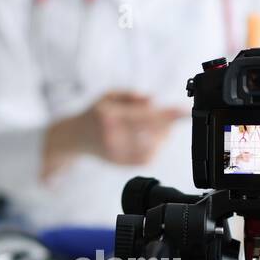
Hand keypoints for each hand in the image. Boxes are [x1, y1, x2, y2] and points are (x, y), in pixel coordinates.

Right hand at [43, 92, 186, 177]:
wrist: (75, 137)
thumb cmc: (95, 113)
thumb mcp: (108, 95)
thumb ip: (131, 95)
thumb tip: (153, 100)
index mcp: (110, 116)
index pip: (144, 115)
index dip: (167, 114)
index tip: (184, 111)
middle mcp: (112, 137)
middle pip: (151, 132)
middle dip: (167, 124)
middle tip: (173, 115)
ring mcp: (116, 154)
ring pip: (151, 147)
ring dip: (162, 136)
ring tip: (159, 126)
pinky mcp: (121, 164)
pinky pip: (146, 159)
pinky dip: (155, 148)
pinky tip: (151, 139)